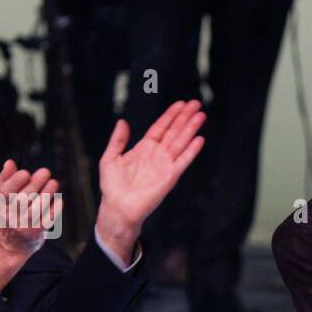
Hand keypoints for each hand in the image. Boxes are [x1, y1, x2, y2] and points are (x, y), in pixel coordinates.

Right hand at [0, 160, 62, 287]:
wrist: (10, 244)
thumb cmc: (8, 212)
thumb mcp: (1, 197)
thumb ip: (5, 179)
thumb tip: (10, 162)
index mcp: (0, 206)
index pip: (5, 193)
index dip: (15, 182)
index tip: (26, 172)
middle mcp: (10, 217)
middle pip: (23, 199)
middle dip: (35, 184)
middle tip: (45, 172)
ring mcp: (23, 226)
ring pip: (35, 209)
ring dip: (46, 194)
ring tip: (54, 182)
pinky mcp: (36, 233)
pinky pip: (46, 220)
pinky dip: (53, 209)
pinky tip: (59, 200)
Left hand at [96, 99, 205, 255]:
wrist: (118, 208)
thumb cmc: (112, 186)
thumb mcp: (110, 158)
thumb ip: (118, 140)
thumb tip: (123, 122)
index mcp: (144, 149)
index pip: (161, 128)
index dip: (170, 116)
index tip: (181, 104)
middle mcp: (157, 155)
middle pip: (174, 132)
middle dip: (185, 118)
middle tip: (196, 104)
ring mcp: (164, 165)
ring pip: (180, 143)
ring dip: (191, 129)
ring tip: (201, 115)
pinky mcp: (170, 177)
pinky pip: (182, 161)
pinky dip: (191, 151)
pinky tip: (199, 139)